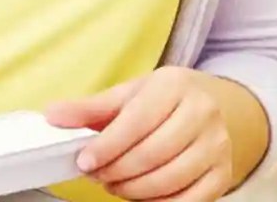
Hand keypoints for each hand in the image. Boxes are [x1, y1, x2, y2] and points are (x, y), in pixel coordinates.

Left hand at [46, 67, 234, 200]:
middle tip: (96, 175)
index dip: (108, 146)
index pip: (137, 121)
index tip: (85, 161)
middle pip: (154, 153)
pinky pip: (191, 199)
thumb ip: (88, 108)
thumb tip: (53, 115)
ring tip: (113, 185)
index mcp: (173, 86)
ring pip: (172, 178)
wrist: (205, 104)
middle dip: (117, 170)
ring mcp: (217, 145)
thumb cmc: (159, 100)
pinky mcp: (223, 172)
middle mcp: (202, 113)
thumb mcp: (124, 95)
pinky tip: (139, 195)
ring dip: (134, 190)